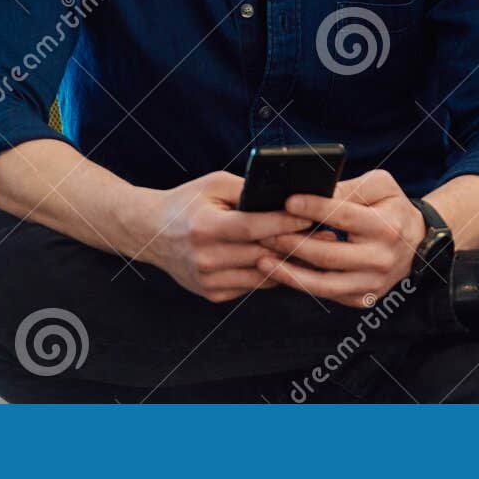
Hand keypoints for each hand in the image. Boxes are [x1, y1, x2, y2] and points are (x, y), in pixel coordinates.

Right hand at [133, 171, 312, 302]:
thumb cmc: (186, 202)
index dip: (285, 223)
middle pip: (262, 253)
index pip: (254, 227)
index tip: (313, 218)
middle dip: (297, 244)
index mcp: (205, 227)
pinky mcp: (212, 293)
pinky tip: (290, 263)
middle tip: (327, 235)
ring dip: (290, 264)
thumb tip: (285, 197)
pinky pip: (252, 285)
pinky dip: (271, 274)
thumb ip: (247, 191)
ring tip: (317, 251)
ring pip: (262, 275)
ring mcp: (208, 280)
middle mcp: (205, 258)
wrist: (150, 233)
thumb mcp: (214, 184)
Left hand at [257, 169, 425, 307]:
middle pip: (328, 255)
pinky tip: (281, 272)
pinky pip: (327, 295)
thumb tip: (314, 191)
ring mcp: (373, 284)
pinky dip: (302, 284)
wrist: (418, 242)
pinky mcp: (363, 299)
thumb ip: (350, 187)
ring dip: (289, 273)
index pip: (344, 217)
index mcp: (387, 226)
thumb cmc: (392, 208)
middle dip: (293, 243)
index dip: (314, 208)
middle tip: (265, 233)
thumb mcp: (380, 186)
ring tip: (263, 259)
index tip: (288, 201)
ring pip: (324, 284)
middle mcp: (381, 259)